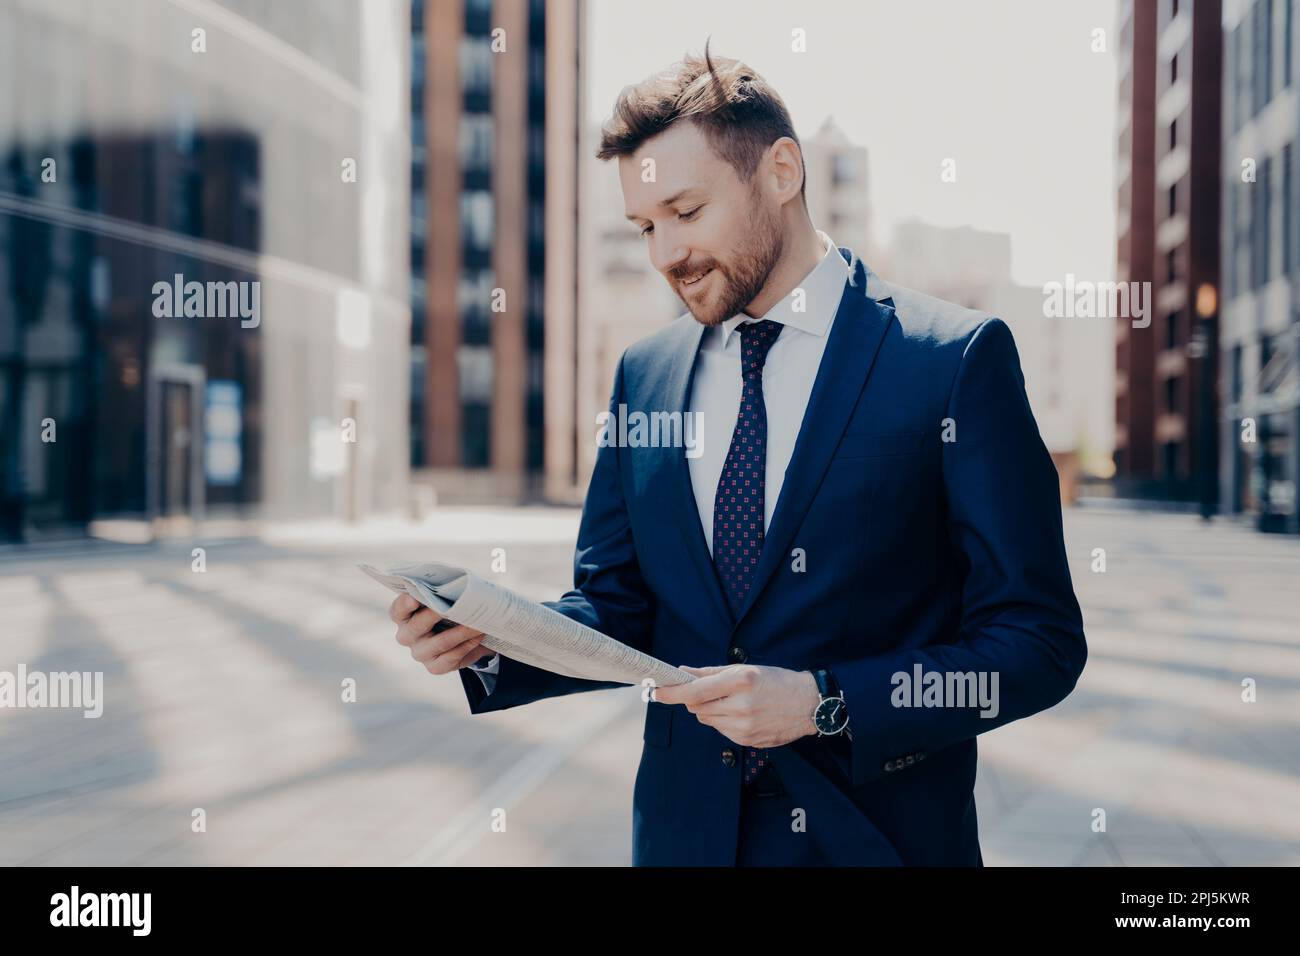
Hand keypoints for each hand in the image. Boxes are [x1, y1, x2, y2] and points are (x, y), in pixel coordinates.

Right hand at [389, 593, 492, 674]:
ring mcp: (419, 653)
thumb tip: (456, 588)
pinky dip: (467, 645)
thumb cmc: (447, 609)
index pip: (398, 610)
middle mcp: (406, 636)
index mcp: (403, 616)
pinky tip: (479, 636)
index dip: (404, 604)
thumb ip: (442, 592)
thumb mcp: (442, 599)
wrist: (461, 635)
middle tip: (455, 605)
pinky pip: (451, 656)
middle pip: (417, 626)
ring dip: (462, 631)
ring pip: (441, 642)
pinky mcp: (434, 667)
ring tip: (478, 622)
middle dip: (436, 614)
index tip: (414, 598)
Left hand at [652, 664, 820, 747]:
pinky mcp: (747, 740)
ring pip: (707, 720)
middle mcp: (741, 706)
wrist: (808, 704)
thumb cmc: (777, 681)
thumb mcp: (745, 669)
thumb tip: (683, 672)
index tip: (656, 690)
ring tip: (732, 702)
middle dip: (695, 699)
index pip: (694, 691)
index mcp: (740, 682)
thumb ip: (710, 673)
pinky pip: (721, 731)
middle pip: (697, 707)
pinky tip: (742, 714)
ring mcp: (744, 726)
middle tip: (709, 691)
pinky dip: (723, 721)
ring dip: (711, 710)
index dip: (671, 692)